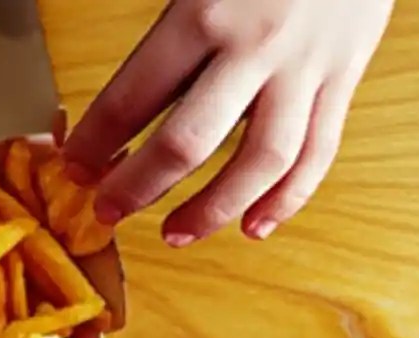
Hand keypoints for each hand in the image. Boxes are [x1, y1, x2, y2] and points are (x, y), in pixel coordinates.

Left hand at [63, 0, 392, 245]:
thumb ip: (161, 35)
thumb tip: (114, 108)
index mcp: (202, 14)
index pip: (130, 99)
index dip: (94, 144)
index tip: (73, 168)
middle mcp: (255, 47)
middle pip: (187, 144)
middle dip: (137, 187)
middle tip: (106, 211)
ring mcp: (305, 67)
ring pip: (259, 162)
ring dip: (212, 209)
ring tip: (174, 234)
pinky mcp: (345, 76)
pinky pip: (317, 151)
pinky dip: (286, 198)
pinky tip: (252, 226)